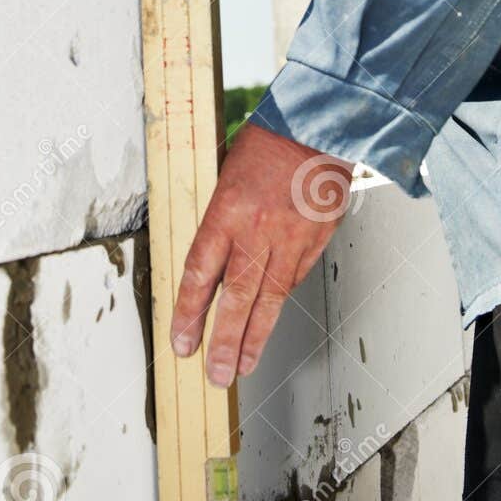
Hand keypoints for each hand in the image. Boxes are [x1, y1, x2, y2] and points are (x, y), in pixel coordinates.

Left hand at [170, 123, 352, 385]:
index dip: (189, 314)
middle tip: (216, 374)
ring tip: (243, 366)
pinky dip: (279, 301)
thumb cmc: (268, 143)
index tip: (182, 342)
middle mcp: (258, 230)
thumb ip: (220, 221)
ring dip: (254, 338)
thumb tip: (209, 263)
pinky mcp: (317, 241)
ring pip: (270, 300)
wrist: (318, 126)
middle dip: (224, 342)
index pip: (201, 274)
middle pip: (236, 298)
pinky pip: (294, 279)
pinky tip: (269, 319)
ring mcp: (291, 239)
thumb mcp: (226, 176)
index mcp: (227, 210)